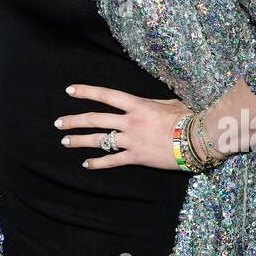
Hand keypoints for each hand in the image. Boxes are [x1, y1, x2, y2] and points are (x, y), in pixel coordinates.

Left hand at [56, 83, 193, 170]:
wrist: (197, 139)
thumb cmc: (187, 117)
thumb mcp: (169, 103)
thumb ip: (153, 103)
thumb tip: (150, 102)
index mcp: (136, 105)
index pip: (105, 96)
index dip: (86, 92)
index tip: (69, 90)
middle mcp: (129, 121)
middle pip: (95, 119)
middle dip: (74, 121)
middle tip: (58, 123)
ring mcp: (131, 140)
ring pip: (99, 140)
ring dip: (80, 141)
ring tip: (65, 142)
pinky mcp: (136, 157)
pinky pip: (112, 161)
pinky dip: (98, 163)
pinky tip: (86, 164)